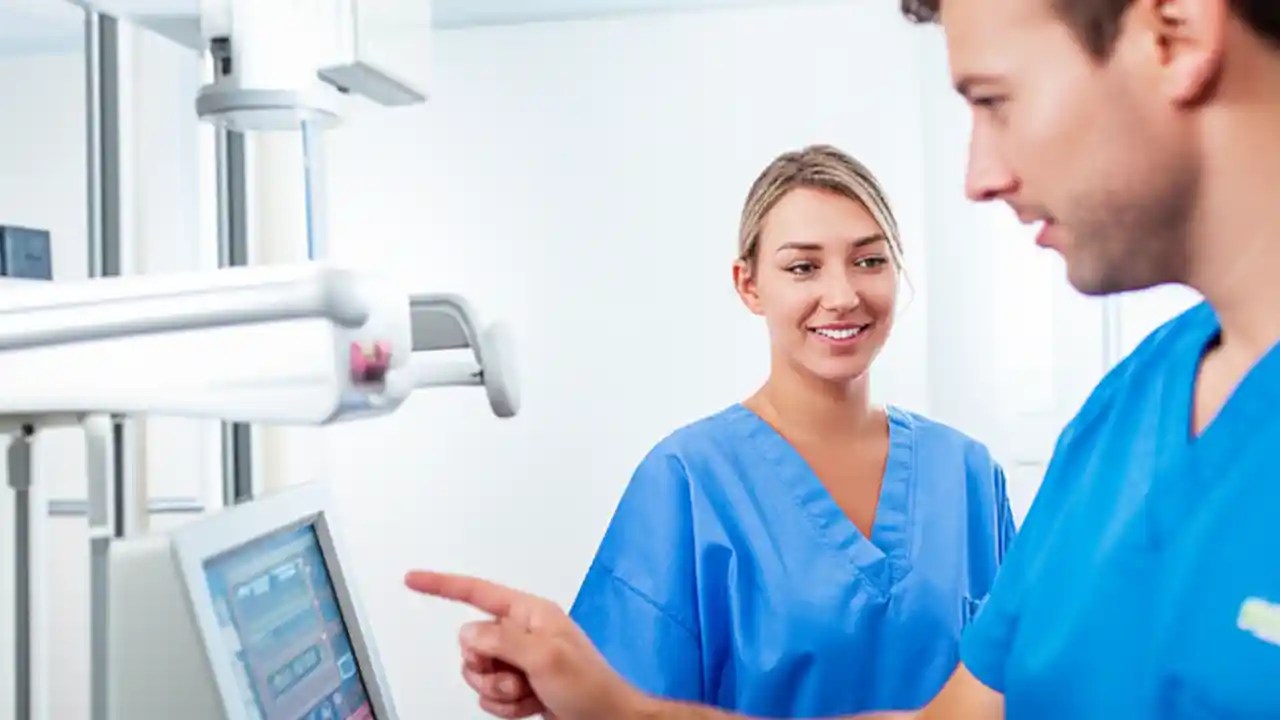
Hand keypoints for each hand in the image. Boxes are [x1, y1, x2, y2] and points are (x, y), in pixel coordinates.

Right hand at [405, 570, 650, 719]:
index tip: (412, 578)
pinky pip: (489, 697)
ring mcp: (520, 662)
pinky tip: (530, 706)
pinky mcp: (520, 687)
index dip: (442, 585)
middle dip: (487, 669)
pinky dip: (505, 707)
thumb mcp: (545, 656)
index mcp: (529, 613)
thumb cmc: (589, 685)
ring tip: (529, 694)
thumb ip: (502, 640)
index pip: (476, 592)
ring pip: (477, 674)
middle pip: (471, 644)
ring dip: (498, 692)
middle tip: (519, 678)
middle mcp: (522, 633)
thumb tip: (468, 633)